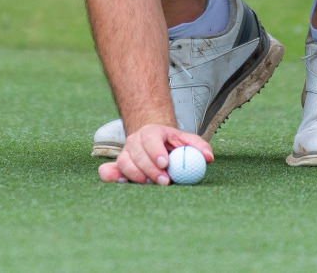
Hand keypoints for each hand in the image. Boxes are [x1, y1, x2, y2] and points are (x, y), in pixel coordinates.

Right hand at [97, 124, 212, 184]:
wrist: (154, 143)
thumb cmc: (172, 145)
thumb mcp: (187, 141)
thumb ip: (199, 148)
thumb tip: (209, 158)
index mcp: (152, 132)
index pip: (151, 138)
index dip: (156, 151)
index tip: (165, 164)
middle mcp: (135, 141)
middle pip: (137, 153)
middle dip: (151, 169)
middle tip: (165, 182)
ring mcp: (124, 153)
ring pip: (124, 163)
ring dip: (136, 176)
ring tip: (151, 185)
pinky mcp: (118, 166)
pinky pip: (107, 171)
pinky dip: (112, 178)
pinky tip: (123, 184)